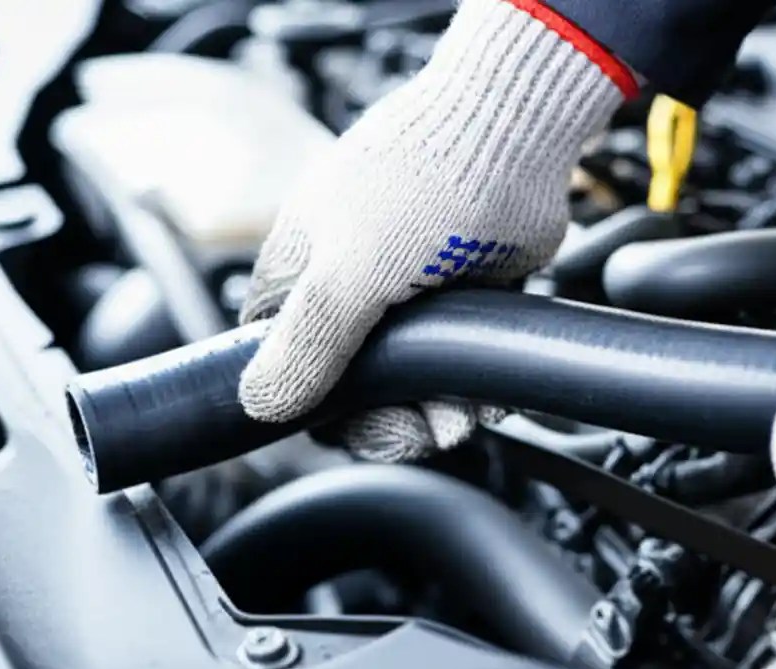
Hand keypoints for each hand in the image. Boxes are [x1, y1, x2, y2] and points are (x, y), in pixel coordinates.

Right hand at [238, 0, 631, 458]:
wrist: (514, 132)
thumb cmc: (424, 183)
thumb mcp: (353, 268)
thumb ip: (309, 340)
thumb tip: (261, 404)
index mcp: (301, 277)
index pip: (289, 368)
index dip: (326, 412)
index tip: (370, 427)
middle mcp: (349, 287)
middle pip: (357, 389)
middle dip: (395, 421)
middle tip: (435, 430)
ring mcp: (408, 292)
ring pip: (413, 382)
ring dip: (440, 410)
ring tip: (471, 411)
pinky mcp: (462, 294)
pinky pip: (459, 361)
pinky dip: (475, 384)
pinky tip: (491, 391)